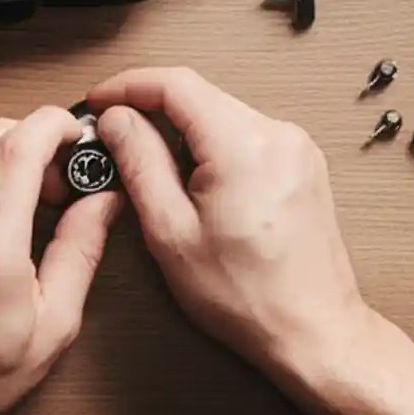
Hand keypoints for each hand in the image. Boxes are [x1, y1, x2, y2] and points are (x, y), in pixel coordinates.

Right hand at [88, 67, 366, 374]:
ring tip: (149, 166)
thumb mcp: (171, 232)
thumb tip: (118, 121)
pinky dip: (210, 146)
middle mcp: (278, 136)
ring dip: (180, 130)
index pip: (176, 84)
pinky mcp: (302, 164)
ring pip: (221, 114)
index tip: (101, 100)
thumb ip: (139, 164)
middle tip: (113, 136)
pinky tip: (191, 180)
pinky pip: (245, 135)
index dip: (128, 85)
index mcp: (244, 146)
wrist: (313, 330)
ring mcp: (296, 148)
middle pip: (200, 95)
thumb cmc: (249, 297)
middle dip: (150, 108)